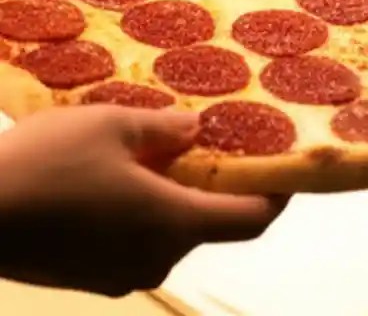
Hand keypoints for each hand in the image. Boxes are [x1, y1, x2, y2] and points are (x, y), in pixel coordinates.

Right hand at [0, 106, 286, 296]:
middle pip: (209, 225)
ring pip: (167, 234)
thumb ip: (164, 128)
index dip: (277, 195)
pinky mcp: (86, 279)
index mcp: (175, 224)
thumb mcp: (110, 125)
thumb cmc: (44, 165)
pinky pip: (132, 244)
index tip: (286, 168)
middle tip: (212, 145)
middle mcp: (156, 259)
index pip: (251, 220)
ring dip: (171, 199)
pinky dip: (139, 215)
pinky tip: (115, 179)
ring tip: (156, 153)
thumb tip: (196, 132)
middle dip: (214, 187)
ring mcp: (118, 276)